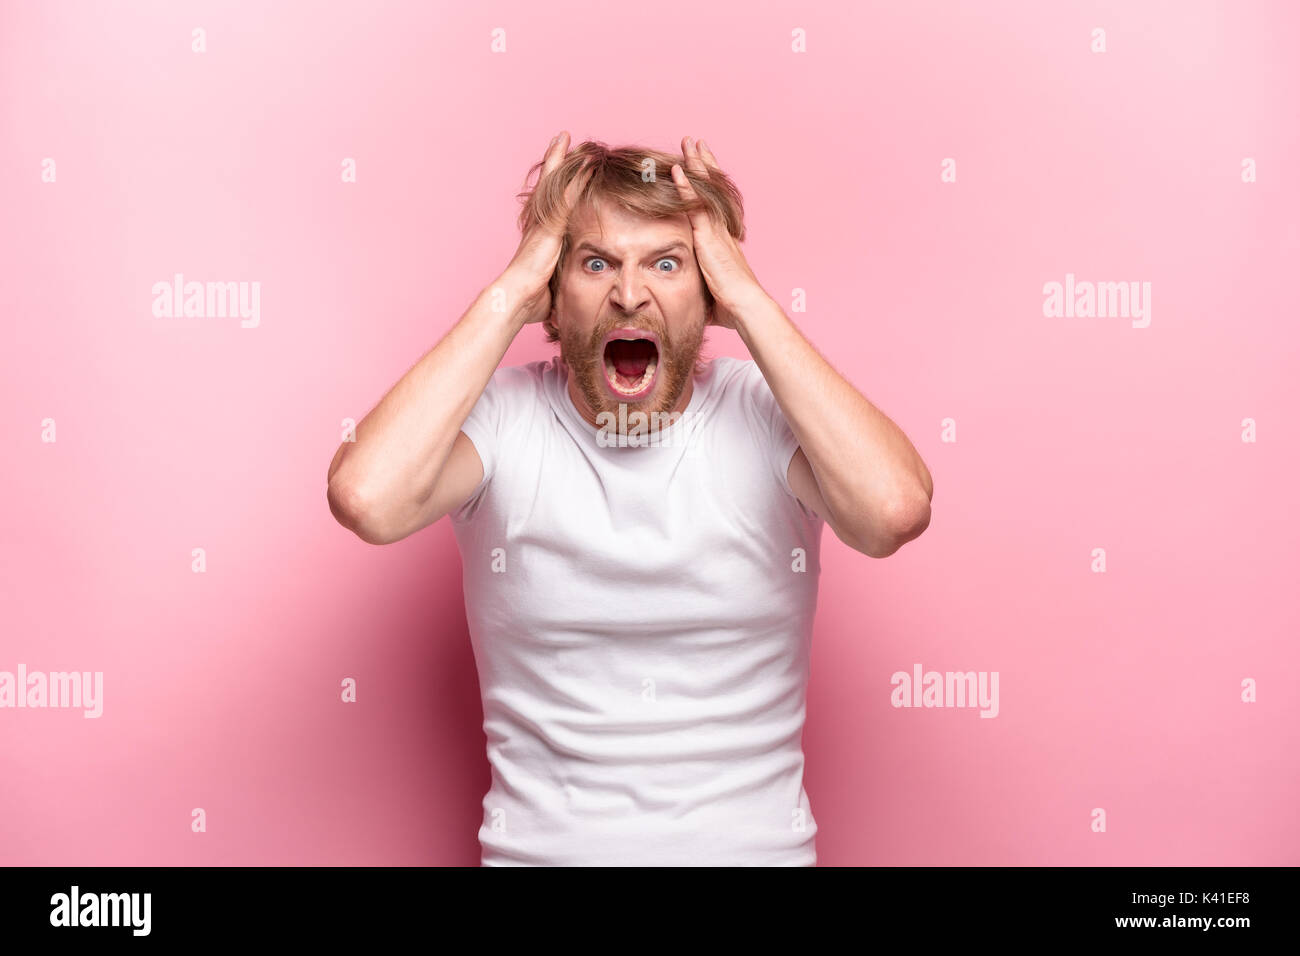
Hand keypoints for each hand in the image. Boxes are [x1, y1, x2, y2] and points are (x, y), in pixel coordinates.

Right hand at [501, 131, 594, 324]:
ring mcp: (542, 224)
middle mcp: (538, 224)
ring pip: (553, 185)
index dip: (554, 185)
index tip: (559, 167)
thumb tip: (562, 308)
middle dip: (553, 161)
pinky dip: (573, 181)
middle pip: (548, 185)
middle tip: (561, 138)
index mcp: (539, 237)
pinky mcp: (549, 228)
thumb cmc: (530, 301)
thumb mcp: (548, 289)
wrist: (516, 299)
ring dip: (559, 160)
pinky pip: (564, 199)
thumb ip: (556, 287)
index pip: (549, 204)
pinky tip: (582, 164)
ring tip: (565, 137)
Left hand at [670, 136, 765, 329]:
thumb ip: (705, 288)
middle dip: (704, 163)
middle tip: (695, 142)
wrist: (745, 306)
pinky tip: (677, 169)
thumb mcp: (714, 292)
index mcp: (724, 240)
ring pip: (705, 190)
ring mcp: (716, 231)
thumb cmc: (732, 306)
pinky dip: (686, 186)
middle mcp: (722, 229)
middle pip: (712, 188)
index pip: (714, 204)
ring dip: (695, 164)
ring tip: (688, 142)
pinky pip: (695, 205)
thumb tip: (697, 301)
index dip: (709, 184)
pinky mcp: (708, 237)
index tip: (703, 165)